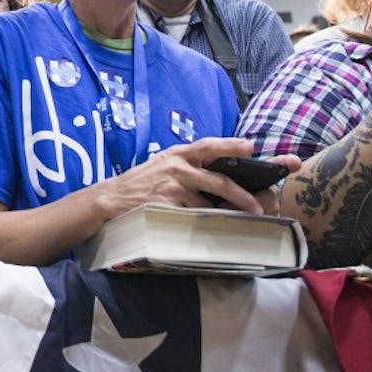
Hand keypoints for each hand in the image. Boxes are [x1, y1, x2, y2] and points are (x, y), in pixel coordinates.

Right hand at [97, 137, 286, 217]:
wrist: (112, 198)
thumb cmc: (142, 183)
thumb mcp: (164, 165)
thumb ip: (189, 166)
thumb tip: (221, 175)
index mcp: (178, 154)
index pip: (209, 146)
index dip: (230, 145)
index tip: (250, 147)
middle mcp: (177, 167)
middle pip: (219, 180)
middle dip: (242, 195)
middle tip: (258, 206)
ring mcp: (172, 186)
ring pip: (209, 203)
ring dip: (222, 214)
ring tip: (234, 221)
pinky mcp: (167, 205)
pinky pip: (193, 216)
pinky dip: (202, 223)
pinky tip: (205, 226)